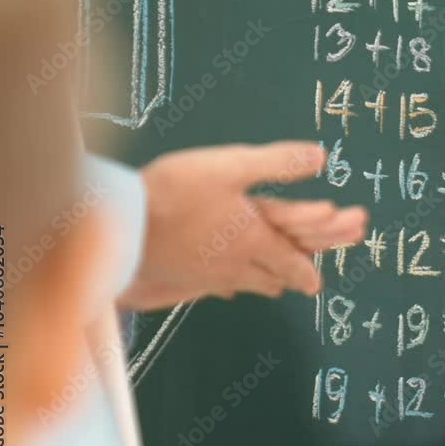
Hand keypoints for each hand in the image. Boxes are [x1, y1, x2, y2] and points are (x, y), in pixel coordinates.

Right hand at [119, 141, 366, 310]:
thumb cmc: (179, 191)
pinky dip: (232, 285)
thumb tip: (322, 157)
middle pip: (271, 279)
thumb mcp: (233, 165)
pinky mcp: (183, 278)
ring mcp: (207, 276)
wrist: (122, 223)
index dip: (306, 272)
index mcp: (254, 241)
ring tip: (273, 284)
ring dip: (264, 283)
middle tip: (307, 283)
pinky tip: (225, 284)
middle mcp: (235, 265)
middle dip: (292, 279)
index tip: (316, 284)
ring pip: (245, 285)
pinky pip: (216, 288)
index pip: (290, 262)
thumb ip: (278, 162)